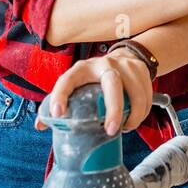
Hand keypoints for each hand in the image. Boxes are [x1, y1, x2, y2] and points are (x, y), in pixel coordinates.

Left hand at [36, 48, 152, 135]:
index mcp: (82, 69)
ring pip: (135, 93)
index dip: (60, 95)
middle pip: (112, 84)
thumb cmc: (95, 78)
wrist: (126, 57)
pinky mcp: (142, 72)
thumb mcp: (77, 85)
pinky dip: (142, 113)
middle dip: (113, 109)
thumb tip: (41, 125)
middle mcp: (104, 64)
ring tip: (124, 129)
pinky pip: (146, 97)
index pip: (68, 80)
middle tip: (110, 130)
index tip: (58, 115)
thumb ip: (61, 102)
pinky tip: (134, 120)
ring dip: (133, 115)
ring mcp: (126, 67)